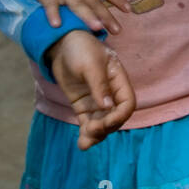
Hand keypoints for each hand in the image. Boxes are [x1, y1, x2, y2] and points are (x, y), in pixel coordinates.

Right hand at [24, 0, 129, 34]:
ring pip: (77, 4)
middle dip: (106, 16)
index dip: (117, 0)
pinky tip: (57, 25)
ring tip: (96, 28)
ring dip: (87, 16)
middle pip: (94, 2)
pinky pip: (51, 6)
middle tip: (117, 30)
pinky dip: (54, 15)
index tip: (128, 10)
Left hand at [47, 31, 136, 149]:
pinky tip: (81, 145)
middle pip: (115, 117)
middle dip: (106, 127)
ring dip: (96, 135)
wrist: (60, 42)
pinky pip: (87, 123)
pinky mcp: (83, 105)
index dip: (120, 116)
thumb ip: (99, 85)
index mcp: (118, 80)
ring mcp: (96, 100)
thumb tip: (108, 107)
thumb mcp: (90, 64)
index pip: (127, 103)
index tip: (106, 122)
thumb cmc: (79, 47)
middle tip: (91, 129)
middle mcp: (110, 92)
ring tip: (84, 143)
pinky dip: (85, 134)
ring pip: (102, 123)